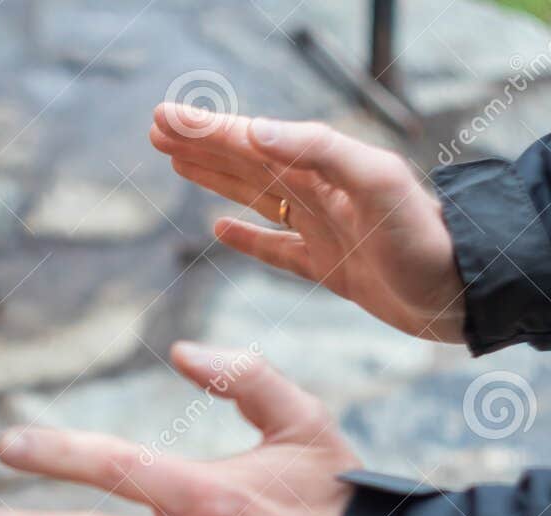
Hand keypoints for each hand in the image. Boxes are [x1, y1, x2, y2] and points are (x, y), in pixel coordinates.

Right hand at [150, 103, 464, 342]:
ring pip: (255, 197)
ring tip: (179, 162)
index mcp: (325, 171)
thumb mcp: (379, 184)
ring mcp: (321, 230)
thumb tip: (256, 132)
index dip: (208, 130)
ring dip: (216, 177)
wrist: (460, 294)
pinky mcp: (328, 268)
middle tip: (158, 130)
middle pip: (248, 162)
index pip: (253, 143)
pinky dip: (246, 236)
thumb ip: (321, 151)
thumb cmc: (424, 239)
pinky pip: (275, 248)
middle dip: (203, 144)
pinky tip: (219, 228)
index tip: (165, 119)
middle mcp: (320, 194)